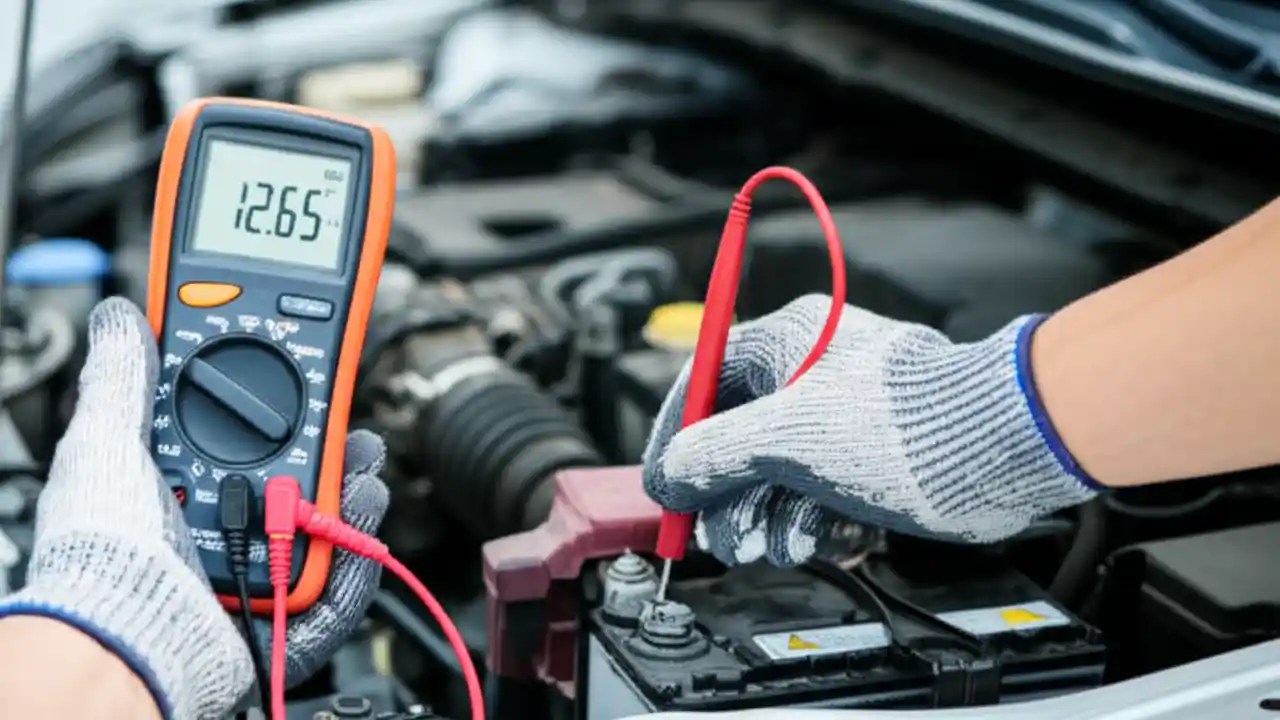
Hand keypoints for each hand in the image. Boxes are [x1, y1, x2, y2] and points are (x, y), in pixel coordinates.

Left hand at [0, 298, 387, 718]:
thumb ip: (123, 377)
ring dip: (354, 491)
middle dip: (336, 449)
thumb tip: (120, 317)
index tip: (307, 377)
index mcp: (183, 490)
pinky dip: (359, 547)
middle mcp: (220, 532)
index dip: (284, 408)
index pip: (245, 438)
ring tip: (366, 466)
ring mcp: (254, 573)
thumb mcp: (105, 439)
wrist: (122, 629)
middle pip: (296, 481)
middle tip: (352, 425)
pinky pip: (336, 585)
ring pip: (323, 526)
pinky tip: (364, 507)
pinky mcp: (282, 617)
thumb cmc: (104, 547)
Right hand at [643, 295, 1097, 567]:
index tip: (660, 482)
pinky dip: (812, 523)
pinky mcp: (867, 461)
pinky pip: (817, 496)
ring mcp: (839, 419)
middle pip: (736, 439)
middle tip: (717, 536)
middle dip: (725, 495)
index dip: (673, 436)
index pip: (702, 382)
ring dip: (766, 518)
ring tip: (770, 545)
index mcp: (785, 342)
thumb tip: (669, 474)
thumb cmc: (901, 423)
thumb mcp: (783, 437)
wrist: (995, 451)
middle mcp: (809, 375)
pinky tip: (821, 537)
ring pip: (776, 476)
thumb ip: (712, 454)